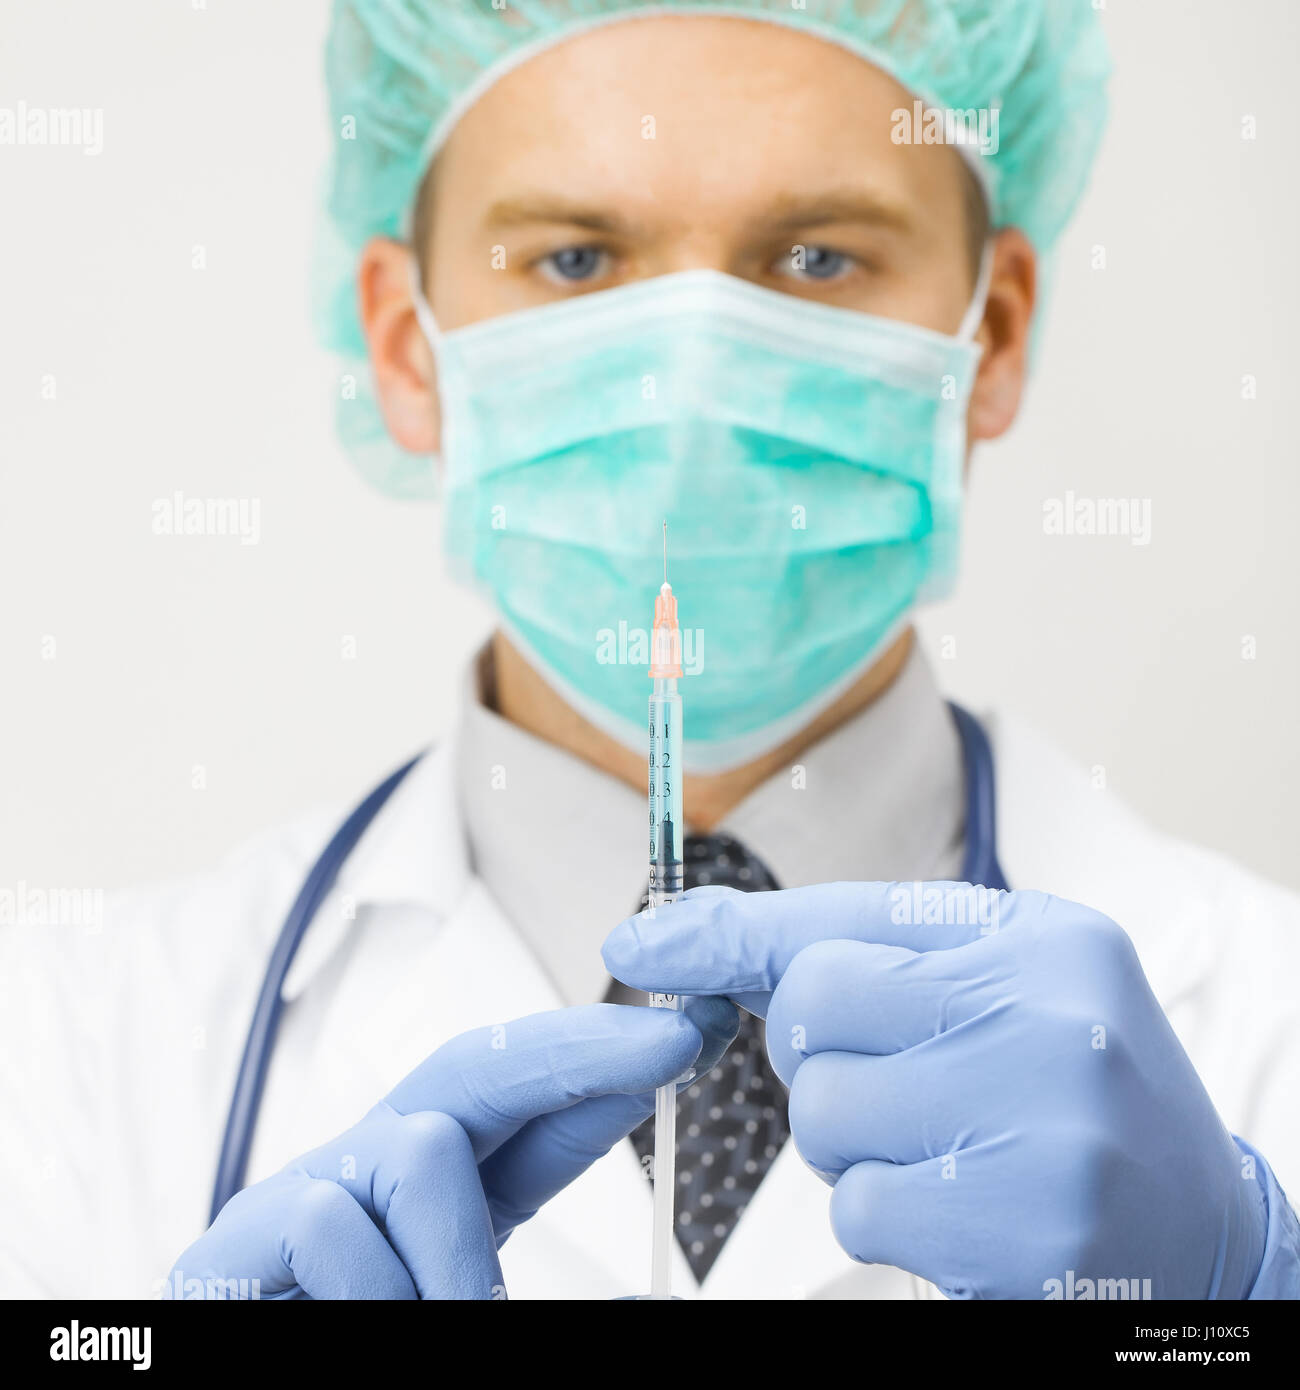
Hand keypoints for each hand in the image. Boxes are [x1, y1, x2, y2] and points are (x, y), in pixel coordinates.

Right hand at [171, 997, 736, 1298]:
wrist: (237, 1380)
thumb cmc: (367, 1345)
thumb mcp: (472, 1307)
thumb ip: (544, 1283)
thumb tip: (641, 1268)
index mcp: (439, 1200)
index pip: (528, 1113)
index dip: (609, 1068)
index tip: (693, 1034)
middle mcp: (372, 1175)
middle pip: (474, 1068)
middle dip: (582, 1046)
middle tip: (675, 1041)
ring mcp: (304, 1197)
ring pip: (420, 1146)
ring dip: (457, 1256)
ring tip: (449, 1317)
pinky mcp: (235, 1239)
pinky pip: (330, 1218)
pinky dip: (376, 1288)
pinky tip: (364, 1316)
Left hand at [604, 882, 1275, 1298]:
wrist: (1200, 1220)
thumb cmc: (1066, 1080)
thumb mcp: (993, 978)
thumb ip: (850, 947)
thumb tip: (668, 939)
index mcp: (1038, 938)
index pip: (841, 920)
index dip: (731, 937)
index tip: (641, 943)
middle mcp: (1049, 1018)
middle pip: (813, 1013)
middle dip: (812, 1052)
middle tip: (884, 1072)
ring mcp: (1046, 1129)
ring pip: (825, 1117)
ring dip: (851, 1139)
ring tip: (938, 1138)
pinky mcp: (1029, 1233)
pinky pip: (862, 1209)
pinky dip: (886, 1209)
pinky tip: (958, 1199)